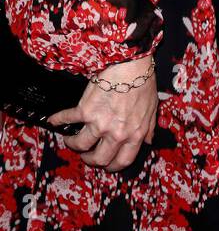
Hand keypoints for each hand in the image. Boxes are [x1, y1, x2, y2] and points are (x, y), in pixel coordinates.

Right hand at [47, 56, 158, 171]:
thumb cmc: (143, 84)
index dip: (112, 166)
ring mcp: (99, 123)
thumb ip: (148, 128)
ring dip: (73, 144)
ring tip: (71, 139)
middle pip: (99, 159)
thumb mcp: (152, 109)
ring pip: (80, 145)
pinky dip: (57, 121)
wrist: (131, 65)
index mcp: (134, 135)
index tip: (106, 163)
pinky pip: (67, 120)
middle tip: (86, 154)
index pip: (122, 161)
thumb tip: (147, 141)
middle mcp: (116, 133)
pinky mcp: (85, 110)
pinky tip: (53, 120)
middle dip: (90, 159)